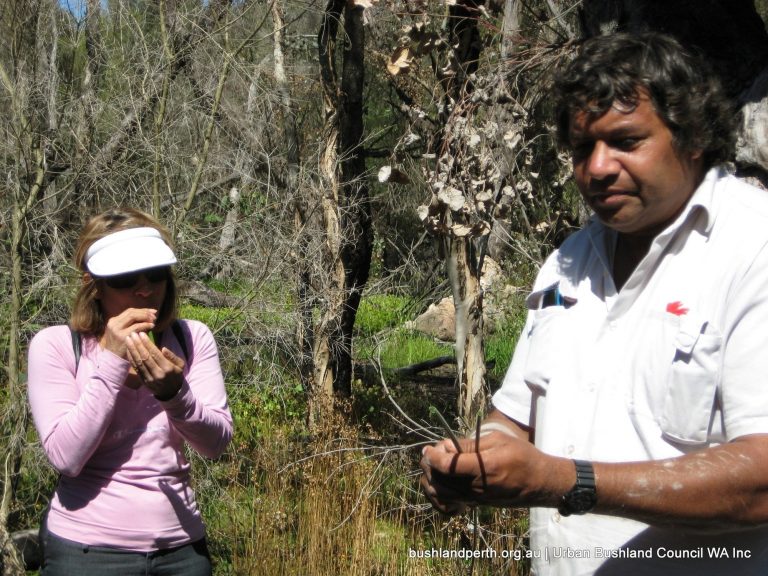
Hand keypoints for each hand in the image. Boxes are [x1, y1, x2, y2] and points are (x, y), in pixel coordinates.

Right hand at [102, 308, 156, 358]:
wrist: (113, 358)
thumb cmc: (121, 346)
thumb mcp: (124, 332)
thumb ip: (133, 324)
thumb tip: (149, 317)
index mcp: (114, 321)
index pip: (129, 311)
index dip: (142, 310)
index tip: (152, 311)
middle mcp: (114, 323)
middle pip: (131, 312)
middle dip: (144, 312)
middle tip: (155, 315)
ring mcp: (117, 329)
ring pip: (133, 317)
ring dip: (145, 317)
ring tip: (154, 320)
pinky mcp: (122, 336)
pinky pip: (136, 327)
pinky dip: (145, 325)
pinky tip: (151, 326)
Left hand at [125, 331, 185, 399]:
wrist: (171, 392)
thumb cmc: (176, 375)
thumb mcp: (180, 365)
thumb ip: (172, 356)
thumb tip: (163, 348)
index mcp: (168, 368)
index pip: (155, 353)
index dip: (147, 343)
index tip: (141, 334)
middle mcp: (158, 374)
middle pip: (145, 357)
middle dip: (137, 344)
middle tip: (132, 334)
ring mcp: (149, 378)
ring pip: (138, 362)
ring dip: (132, 350)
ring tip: (128, 340)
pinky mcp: (143, 381)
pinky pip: (136, 368)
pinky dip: (131, 358)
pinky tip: (128, 350)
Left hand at [420, 431, 567, 511]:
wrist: (541, 482)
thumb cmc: (522, 456)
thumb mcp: (498, 440)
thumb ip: (470, 444)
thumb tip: (447, 446)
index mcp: (484, 468)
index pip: (448, 466)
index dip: (433, 456)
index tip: (427, 448)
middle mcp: (478, 487)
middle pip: (441, 481)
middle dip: (429, 466)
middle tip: (431, 453)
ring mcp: (477, 499)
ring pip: (443, 494)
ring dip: (432, 479)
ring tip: (434, 465)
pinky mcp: (478, 504)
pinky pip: (451, 504)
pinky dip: (439, 495)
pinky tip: (441, 481)